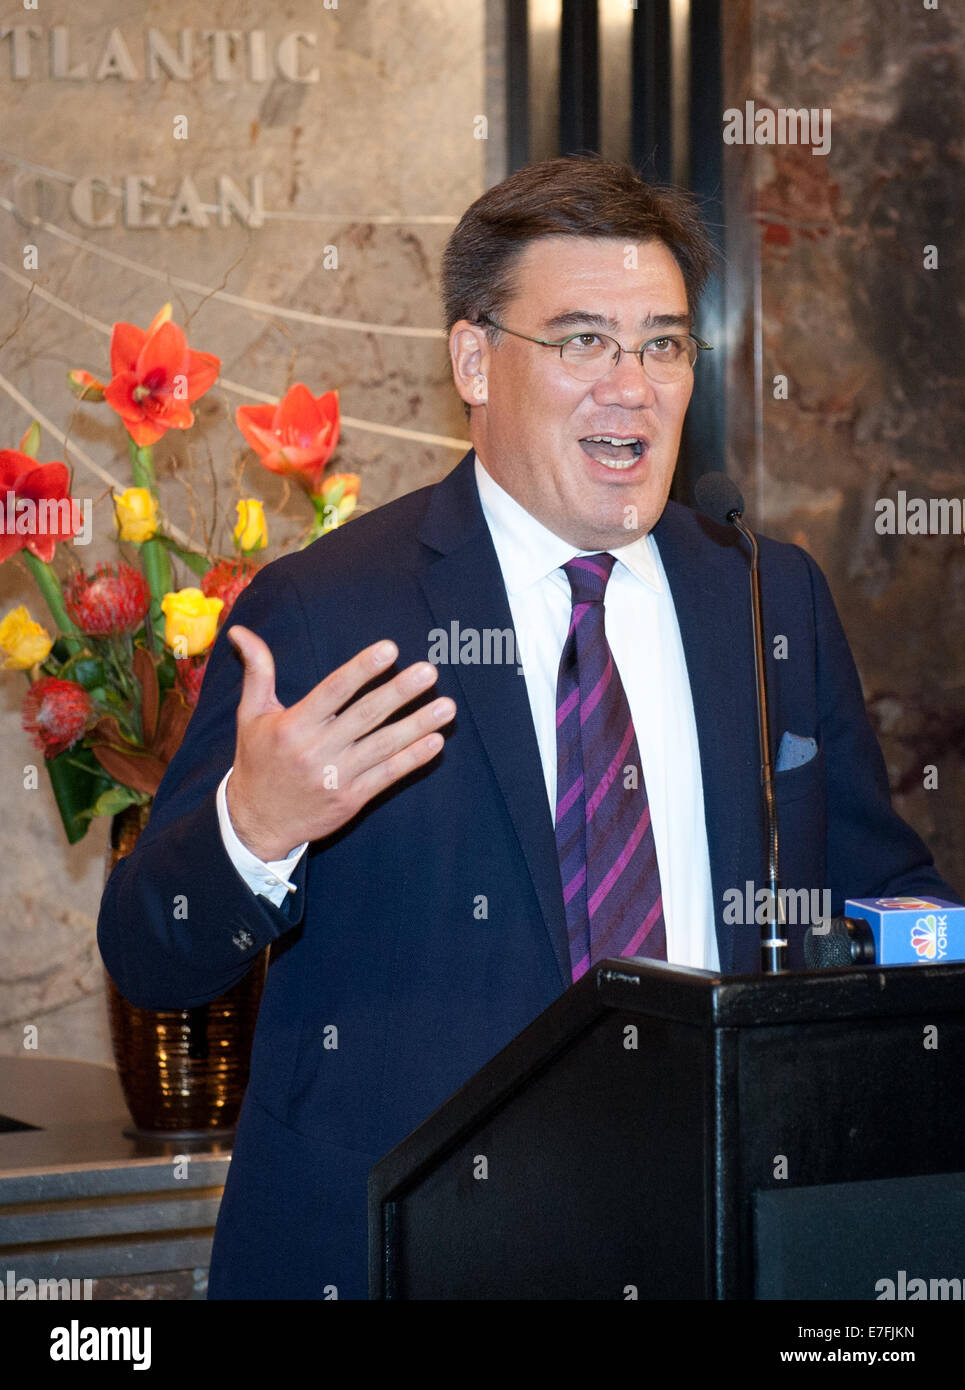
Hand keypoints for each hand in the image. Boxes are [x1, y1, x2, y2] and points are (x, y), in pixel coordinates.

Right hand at [225, 627, 454, 860]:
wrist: (256, 822)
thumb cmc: (257, 761)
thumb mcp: (250, 715)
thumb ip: (257, 672)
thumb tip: (241, 631)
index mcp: (293, 725)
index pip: (333, 691)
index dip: (362, 669)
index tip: (390, 649)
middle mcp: (315, 750)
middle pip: (365, 715)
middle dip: (400, 692)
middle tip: (429, 671)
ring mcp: (335, 777)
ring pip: (383, 746)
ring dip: (418, 725)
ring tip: (447, 706)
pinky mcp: (350, 800)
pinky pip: (387, 776)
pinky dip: (412, 759)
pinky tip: (435, 742)